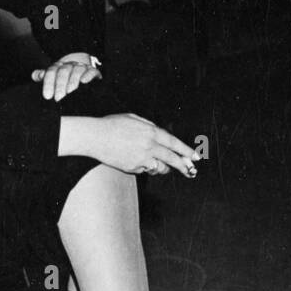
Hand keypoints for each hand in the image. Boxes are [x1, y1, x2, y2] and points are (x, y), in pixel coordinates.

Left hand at [32, 53, 99, 101]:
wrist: (83, 75)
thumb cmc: (64, 80)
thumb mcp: (52, 79)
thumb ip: (42, 77)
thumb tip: (35, 75)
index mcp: (57, 67)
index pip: (51, 72)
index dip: (48, 83)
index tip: (47, 96)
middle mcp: (69, 65)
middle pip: (63, 71)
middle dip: (60, 84)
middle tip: (58, 98)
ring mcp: (81, 67)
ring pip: (76, 70)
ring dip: (73, 80)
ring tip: (70, 91)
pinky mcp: (92, 71)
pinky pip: (90, 71)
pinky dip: (87, 75)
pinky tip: (84, 82)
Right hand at [85, 114, 201, 177]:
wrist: (95, 136)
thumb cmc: (113, 125)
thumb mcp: (135, 119)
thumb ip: (150, 126)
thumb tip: (161, 135)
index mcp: (151, 132)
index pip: (174, 143)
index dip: (187, 151)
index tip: (196, 157)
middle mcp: (149, 146)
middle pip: (172, 159)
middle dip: (184, 166)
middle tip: (191, 171)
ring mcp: (141, 158)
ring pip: (160, 168)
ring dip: (164, 168)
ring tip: (162, 165)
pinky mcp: (133, 168)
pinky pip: (145, 170)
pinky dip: (146, 167)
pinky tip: (139, 161)